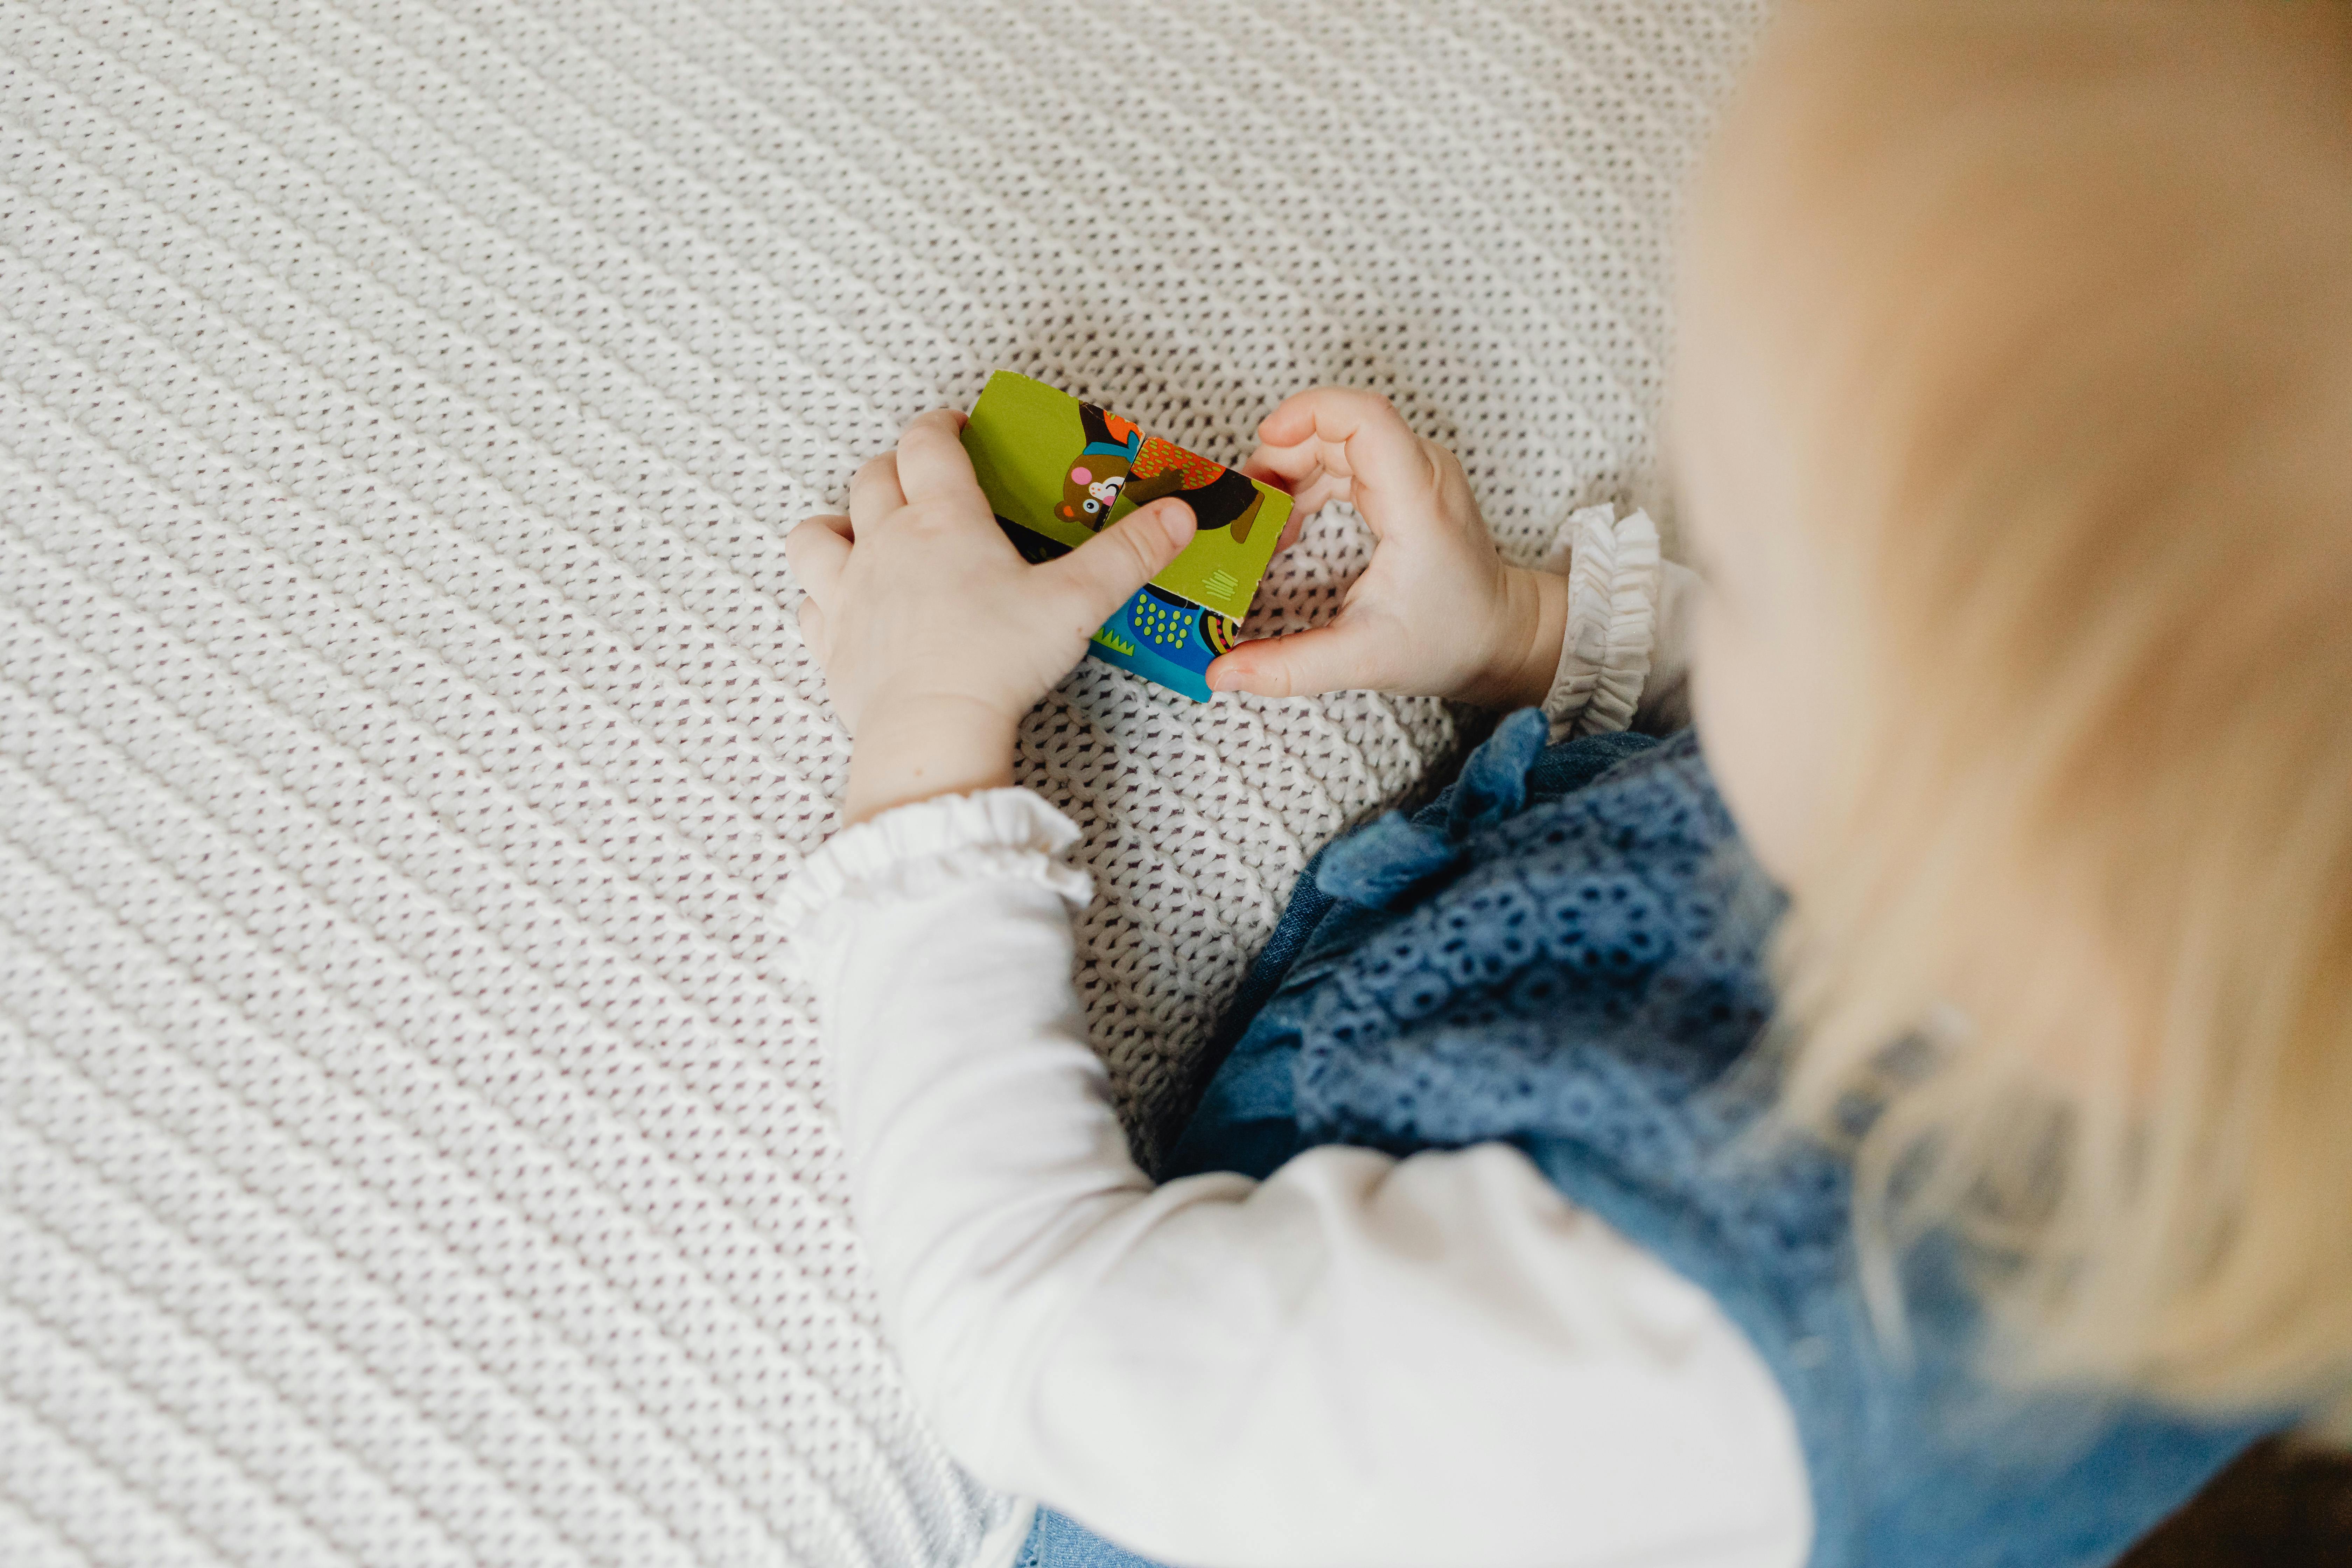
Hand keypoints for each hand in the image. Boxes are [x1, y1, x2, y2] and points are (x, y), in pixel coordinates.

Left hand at [790, 409, 1197, 823]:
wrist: (933, 730)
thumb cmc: (998, 662)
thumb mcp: (1077, 602)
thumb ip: (1127, 554)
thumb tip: (1176, 515)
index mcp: (943, 521)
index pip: (926, 443)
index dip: (939, 426)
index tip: (955, 429)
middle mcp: (885, 544)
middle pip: (872, 478)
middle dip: (896, 468)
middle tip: (923, 480)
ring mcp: (848, 592)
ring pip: (815, 535)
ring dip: (835, 525)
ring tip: (860, 533)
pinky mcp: (830, 643)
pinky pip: (808, 604)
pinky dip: (821, 597)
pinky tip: (844, 606)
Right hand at [1210, 389, 1564, 707]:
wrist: (1503, 637)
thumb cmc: (1450, 640)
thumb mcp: (1365, 659)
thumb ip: (1291, 666)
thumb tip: (1224, 673)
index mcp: (1418, 501)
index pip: (1366, 416)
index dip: (1309, 411)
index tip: (1264, 441)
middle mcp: (1422, 472)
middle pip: (1338, 425)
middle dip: (1282, 456)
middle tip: (1247, 510)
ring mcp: (1417, 472)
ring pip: (1339, 439)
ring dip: (1291, 470)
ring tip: (1262, 524)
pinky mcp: (1407, 482)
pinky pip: (1348, 457)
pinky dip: (1310, 481)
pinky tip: (1289, 524)